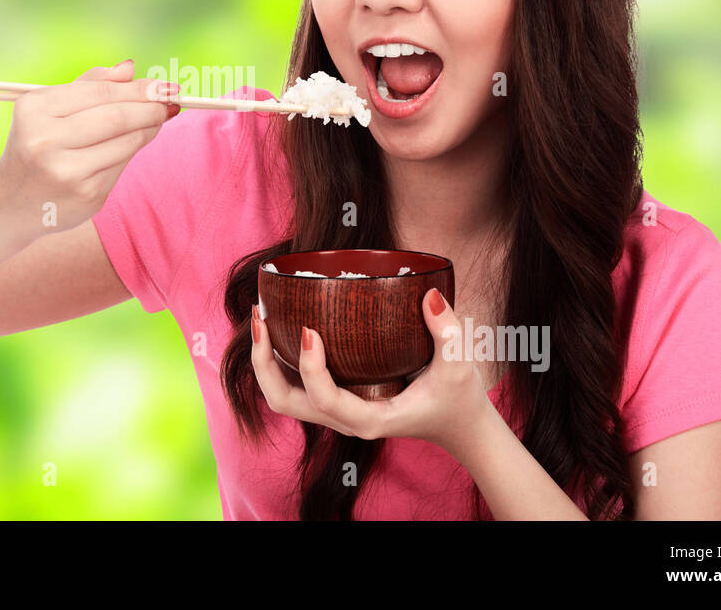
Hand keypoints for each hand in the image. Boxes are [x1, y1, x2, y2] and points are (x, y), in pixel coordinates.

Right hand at [0, 59, 179, 237]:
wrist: (11, 202)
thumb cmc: (36, 144)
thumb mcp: (49, 109)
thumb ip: (90, 86)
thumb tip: (130, 68)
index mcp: (35, 109)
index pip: (101, 93)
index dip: (140, 88)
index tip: (166, 86)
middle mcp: (46, 141)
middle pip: (117, 117)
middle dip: (152, 107)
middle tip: (173, 101)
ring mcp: (67, 172)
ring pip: (126, 143)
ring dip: (149, 129)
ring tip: (156, 120)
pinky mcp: (86, 196)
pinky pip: (122, 166)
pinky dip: (132, 151)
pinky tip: (132, 143)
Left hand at [250, 286, 494, 449]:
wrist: (460, 427)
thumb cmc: (459, 399)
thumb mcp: (460, 366)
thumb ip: (448, 332)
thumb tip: (429, 295)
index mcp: (369, 419)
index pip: (324, 399)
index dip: (309, 367)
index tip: (309, 329)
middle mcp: (345, 419)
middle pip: (283, 402)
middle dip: (263, 363)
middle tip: (260, 318)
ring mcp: (337, 412)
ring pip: (282, 396)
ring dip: (264, 361)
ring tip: (260, 317)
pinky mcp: (337, 400)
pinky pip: (295, 385)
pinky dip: (279, 359)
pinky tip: (281, 324)